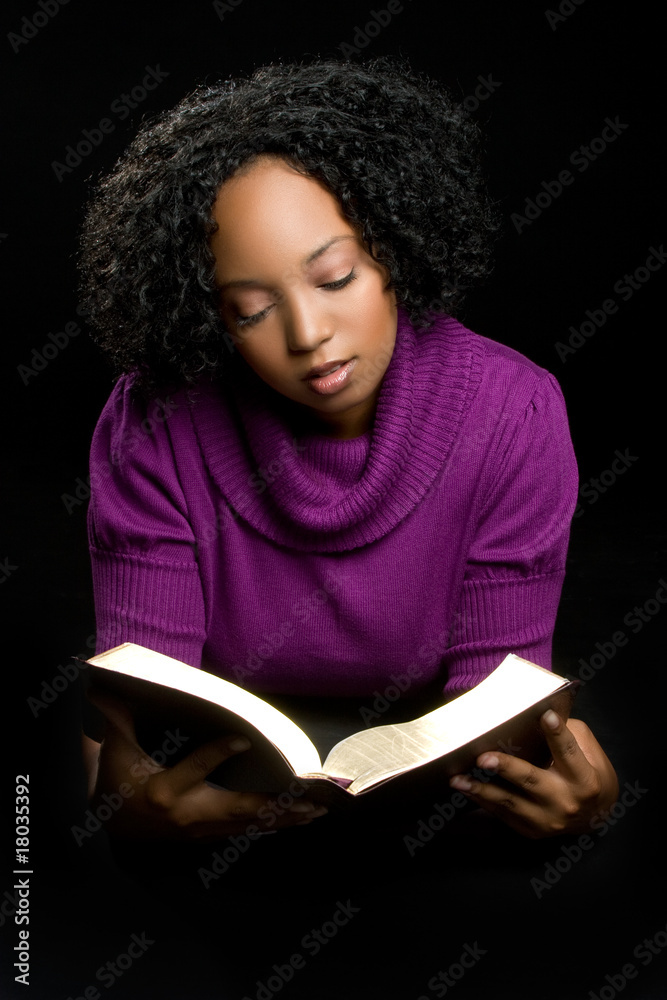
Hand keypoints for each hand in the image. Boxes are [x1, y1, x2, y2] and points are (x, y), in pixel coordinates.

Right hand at [88, 690, 327, 840]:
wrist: (107, 824)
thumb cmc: (116, 778)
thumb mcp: (115, 746)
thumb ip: (117, 715)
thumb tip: (103, 681)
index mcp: (164, 790)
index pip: (195, 767)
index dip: (218, 753)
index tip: (244, 739)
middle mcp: (186, 814)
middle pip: (237, 809)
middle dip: (276, 806)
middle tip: (309, 799)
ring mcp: (198, 830)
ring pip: (246, 825)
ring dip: (283, 819)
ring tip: (316, 812)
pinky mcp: (204, 836)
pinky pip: (243, 831)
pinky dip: (270, 825)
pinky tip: (295, 821)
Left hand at [449, 711, 618, 838]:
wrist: (595, 817)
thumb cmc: (589, 774)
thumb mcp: (588, 750)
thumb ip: (567, 732)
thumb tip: (537, 711)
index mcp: (584, 779)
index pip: (569, 752)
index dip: (558, 734)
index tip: (545, 715)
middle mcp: (565, 802)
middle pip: (531, 781)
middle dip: (506, 768)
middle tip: (484, 757)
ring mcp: (547, 820)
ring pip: (510, 803)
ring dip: (481, 790)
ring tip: (458, 779)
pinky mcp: (531, 830)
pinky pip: (503, 815)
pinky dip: (482, 801)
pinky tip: (465, 789)